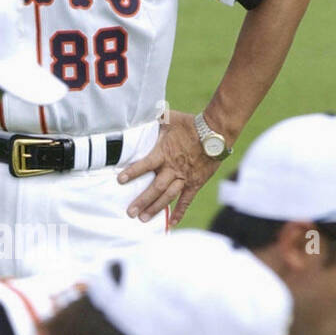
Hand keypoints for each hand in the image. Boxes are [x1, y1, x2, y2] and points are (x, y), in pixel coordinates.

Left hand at [117, 109, 221, 225]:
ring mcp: (184, 177)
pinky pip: (186, 200)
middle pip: (155, 188)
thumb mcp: (170, 118)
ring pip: (168, 196)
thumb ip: (154, 118)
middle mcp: (172, 168)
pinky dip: (180, 212)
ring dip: (156, 208)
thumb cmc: (191, 124)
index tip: (119, 180)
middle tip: (129, 212)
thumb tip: (140, 111)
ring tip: (143, 219)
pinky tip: (172, 223)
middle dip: (142, 200)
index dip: (132, 172)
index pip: (145, 165)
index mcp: (164, 153)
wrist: (215, 133)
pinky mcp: (195, 183)